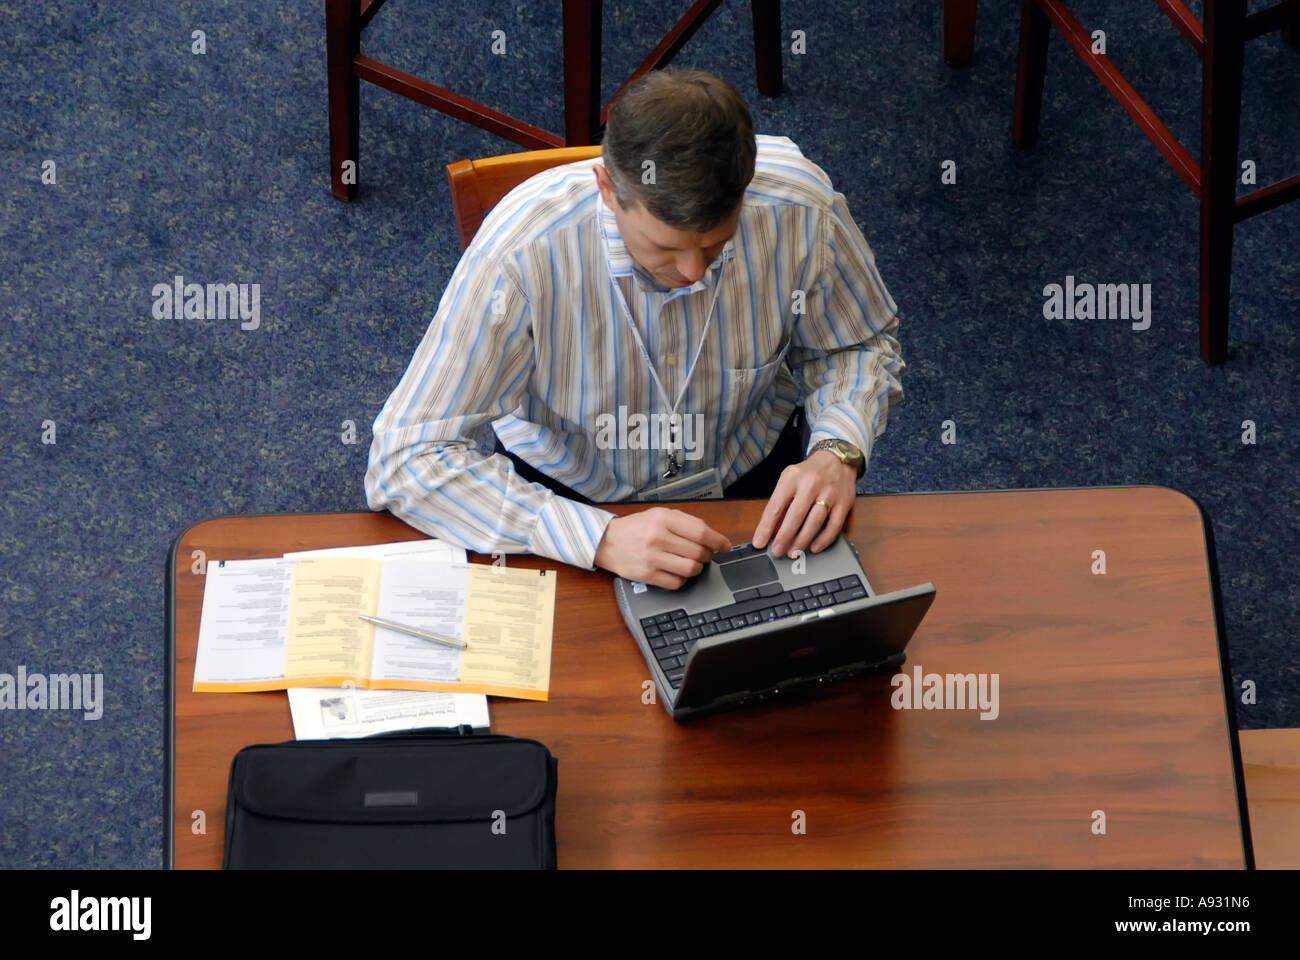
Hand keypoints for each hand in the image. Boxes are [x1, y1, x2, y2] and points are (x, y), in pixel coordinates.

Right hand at [594, 507, 731, 589]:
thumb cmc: (637, 528)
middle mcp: (658, 537)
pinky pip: (677, 582)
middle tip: (705, 554)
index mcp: (663, 518)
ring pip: (691, 569)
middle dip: (708, 555)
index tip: (725, 546)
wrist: (607, 541)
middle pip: (699, 552)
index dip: (718, 541)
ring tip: (692, 563)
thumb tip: (712, 537)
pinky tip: (678, 571)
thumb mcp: (660, 514)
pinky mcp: (647, 575)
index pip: (701, 533)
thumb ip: (686, 523)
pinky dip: (683, 579)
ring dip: (697, 568)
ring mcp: (652, 558)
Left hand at [751, 450, 855, 557]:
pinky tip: (814, 548)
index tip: (759, 542)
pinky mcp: (844, 503)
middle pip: (795, 516)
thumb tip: (771, 529)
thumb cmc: (809, 473)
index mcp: (792, 478)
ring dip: (802, 541)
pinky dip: (823, 540)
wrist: (837, 459)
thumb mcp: (790, 480)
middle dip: (784, 537)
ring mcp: (829, 493)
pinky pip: (834, 526)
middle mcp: (811, 484)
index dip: (766, 527)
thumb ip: (781, 502)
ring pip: (814, 522)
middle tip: (777, 551)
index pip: (776, 506)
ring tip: (793, 552)